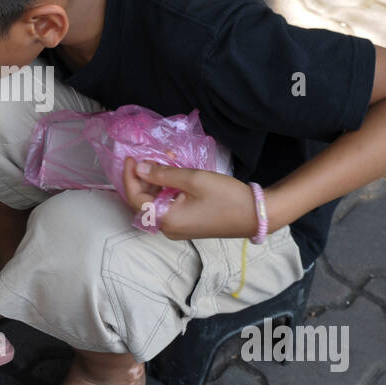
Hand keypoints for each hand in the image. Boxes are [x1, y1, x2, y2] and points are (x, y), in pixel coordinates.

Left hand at [121, 158, 259, 240]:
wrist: (255, 214)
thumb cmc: (225, 196)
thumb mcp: (193, 179)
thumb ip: (163, 174)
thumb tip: (139, 169)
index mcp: (166, 220)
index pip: (135, 198)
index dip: (130, 177)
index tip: (131, 157)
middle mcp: (167, 228)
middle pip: (144, 201)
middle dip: (144, 177)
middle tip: (150, 156)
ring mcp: (177, 228)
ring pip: (157, 202)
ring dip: (158, 181)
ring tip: (166, 159)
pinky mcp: (187, 224)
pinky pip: (169, 205)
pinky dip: (168, 188)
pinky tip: (176, 172)